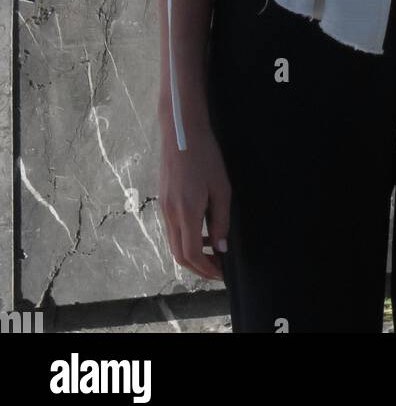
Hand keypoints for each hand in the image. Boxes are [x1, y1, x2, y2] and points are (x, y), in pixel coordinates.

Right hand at [159, 118, 231, 280]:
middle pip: (179, 255)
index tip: (221, 273)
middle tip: (218, 269)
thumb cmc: (205, 156)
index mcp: (186, 211)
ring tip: (212, 252)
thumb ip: (220, 220)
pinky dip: (185, 239)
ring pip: (174, 244)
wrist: (182, 132)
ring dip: (192, 254)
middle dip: (199, 268)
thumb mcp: (221, 188)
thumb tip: (220, 247)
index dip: (207, 269)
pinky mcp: (163, 200)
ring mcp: (164, 208)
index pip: (192, 254)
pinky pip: (172, 229)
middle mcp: (170, 214)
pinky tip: (201, 232)